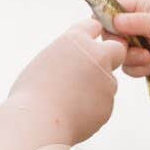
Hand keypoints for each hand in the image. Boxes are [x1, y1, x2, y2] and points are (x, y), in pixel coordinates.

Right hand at [9, 19, 125, 143]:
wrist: (37, 123)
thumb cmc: (31, 94)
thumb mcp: (45, 61)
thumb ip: (67, 56)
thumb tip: (78, 60)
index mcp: (75, 40)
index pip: (94, 26)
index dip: (91, 36)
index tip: (88, 43)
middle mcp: (96, 56)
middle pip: (117, 49)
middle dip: (111, 57)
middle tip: (94, 69)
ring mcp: (106, 80)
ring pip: (108, 81)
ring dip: (95, 88)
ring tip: (67, 100)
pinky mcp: (108, 104)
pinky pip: (102, 103)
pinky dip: (91, 108)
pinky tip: (71, 114)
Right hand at [112, 0, 149, 83]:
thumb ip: (140, 21)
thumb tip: (115, 20)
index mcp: (144, 8)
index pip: (115, 6)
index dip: (106, 16)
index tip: (110, 29)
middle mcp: (140, 26)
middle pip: (112, 33)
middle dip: (119, 43)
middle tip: (128, 48)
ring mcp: (142, 46)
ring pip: (119, 53)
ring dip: (131, 58)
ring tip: (149, 58)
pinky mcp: (146, 64)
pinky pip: (130, 69)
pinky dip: (140, 70)